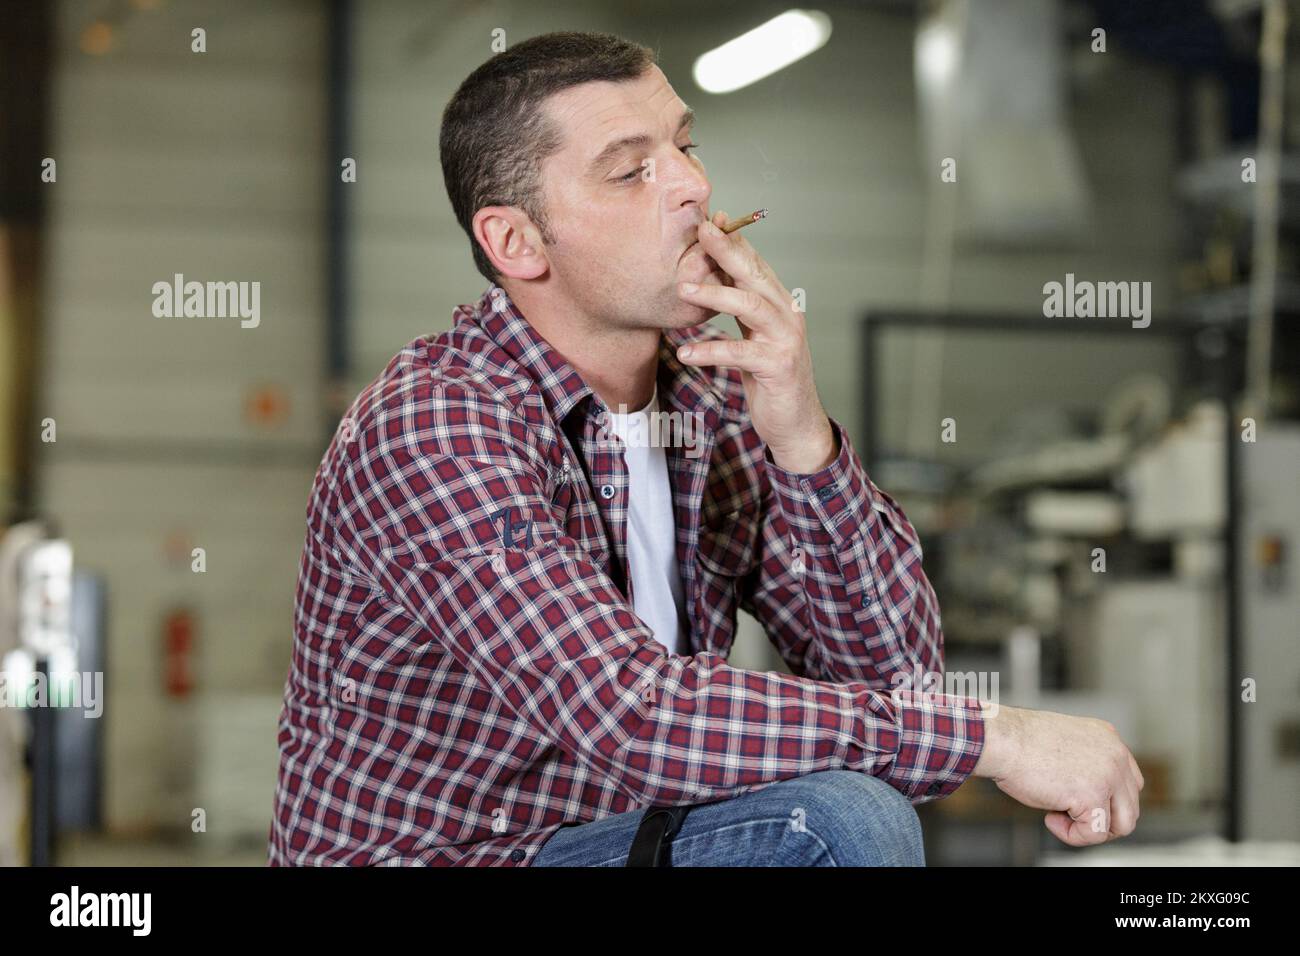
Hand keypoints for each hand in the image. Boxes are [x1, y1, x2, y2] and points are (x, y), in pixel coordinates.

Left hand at [675, 210, 835, 473]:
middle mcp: (786, 316)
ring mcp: (785, 340)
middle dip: (727, 250)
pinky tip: (686, 352)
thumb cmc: (768, 378)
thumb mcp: (752, 337)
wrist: (795, 422)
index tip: (710, 220)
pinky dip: (712, 350)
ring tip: (683, 289)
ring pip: (750, 305)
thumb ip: (739, 311)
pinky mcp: (778, 366)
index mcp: (778, 305)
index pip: (755, 264)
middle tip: (700, 232)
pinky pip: (740, 353)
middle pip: (755, 275)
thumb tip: (710, 279)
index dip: (734, 241)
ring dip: (715, 294)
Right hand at [974, 704, 1144, 846]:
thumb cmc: (1017, 742)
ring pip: (1122, 824)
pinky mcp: (1093, 796)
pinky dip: (1072, 835)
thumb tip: (1087, 795)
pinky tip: (1049, 818)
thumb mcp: (1064, 744)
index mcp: (1108, 738)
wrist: (1001, 740)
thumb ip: (1085, 763)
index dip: (1107, 801)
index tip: (1079, 805)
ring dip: (1090, 829)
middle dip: (1101, 819)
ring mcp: (1108, 775)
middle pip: (1130, 805)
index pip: (1130, 781)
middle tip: (1069, 816)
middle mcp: (1115, 754)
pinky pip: (1094, 834)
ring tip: (1059, 818)